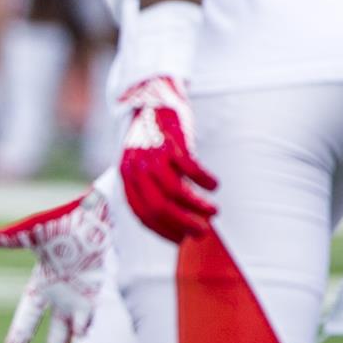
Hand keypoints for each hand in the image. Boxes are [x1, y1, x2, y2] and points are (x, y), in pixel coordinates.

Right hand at [0, 189, 112, 342]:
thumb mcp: (36, 230)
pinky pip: (102, 318)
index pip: (29, 313)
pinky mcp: (107, 291)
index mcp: (44, 280)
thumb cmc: (66, 219)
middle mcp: (65, 292)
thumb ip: (12, 238)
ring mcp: (86, 293)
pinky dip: (101, 333)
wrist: (101, 213)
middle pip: (57, 327)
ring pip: (80, 328)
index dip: (21, 331)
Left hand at [117, 75, 218, 241]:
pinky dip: (204, 180)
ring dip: (197, 206)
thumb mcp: (143, 166)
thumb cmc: (151, 141)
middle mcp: (136, 169)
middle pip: (159, 207)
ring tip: (213, 212)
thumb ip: (151, 189)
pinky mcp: (171, 142)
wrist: (150, 101)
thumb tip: (174, 220)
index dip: (163, 231)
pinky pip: (190, 168)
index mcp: (127, 179)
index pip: (142, 215)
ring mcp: (153, 155)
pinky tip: (214, 185)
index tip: (180, 241)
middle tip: (201, 233)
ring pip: (175, 192)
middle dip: (182, 225)